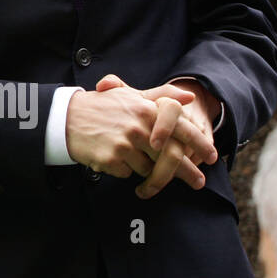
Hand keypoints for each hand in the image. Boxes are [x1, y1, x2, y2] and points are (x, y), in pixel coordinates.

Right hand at [65, 76, 208, 196]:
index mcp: (145, 110)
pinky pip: (128, 174)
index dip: (200, 145)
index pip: (181, 130)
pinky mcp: (111, 160)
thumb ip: (160, 95)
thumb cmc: (102, 107)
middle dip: (187, 172)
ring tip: (130, 157)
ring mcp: (125, 145)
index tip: (211, 157)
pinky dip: (123, 170)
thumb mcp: (130, 96)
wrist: (65, 118)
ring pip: (149, 169)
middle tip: (198, 182)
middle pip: (171, 157)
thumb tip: (188, 95)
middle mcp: (138, 127)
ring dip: (145, 169)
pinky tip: (112, 157)